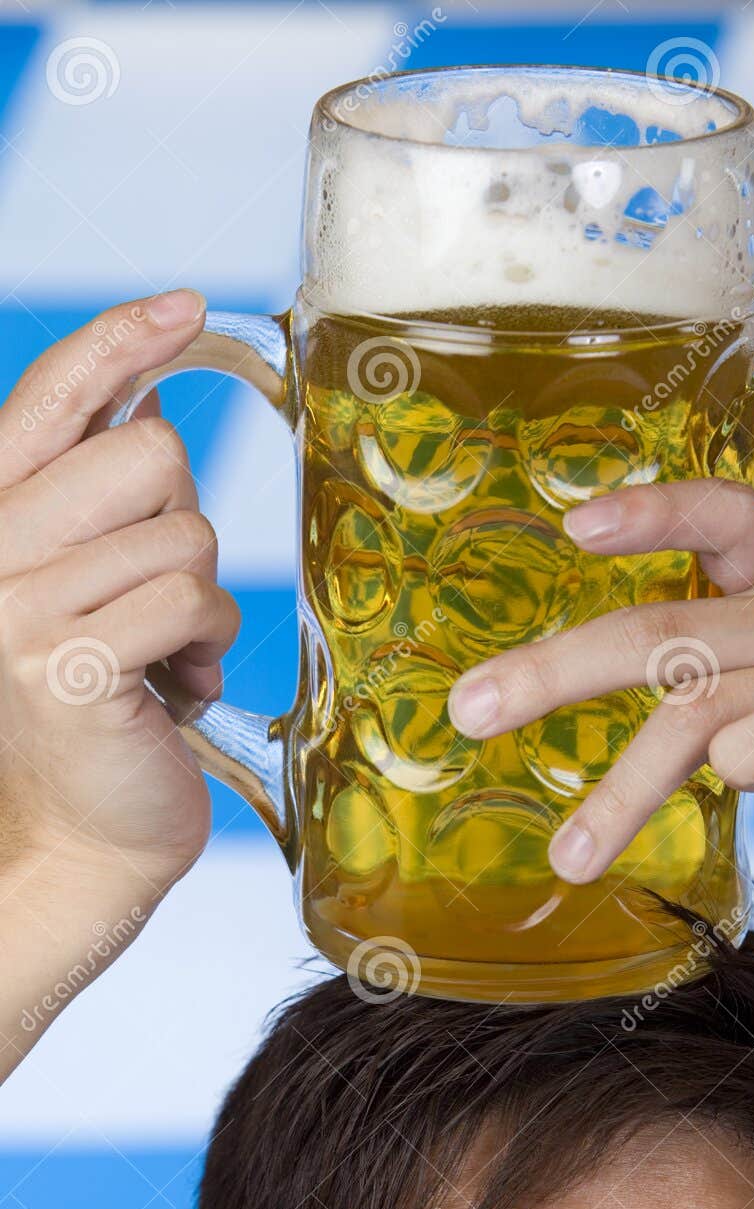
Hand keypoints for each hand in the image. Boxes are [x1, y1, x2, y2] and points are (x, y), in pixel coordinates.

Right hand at [0, 292, 239, 1069]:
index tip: (186, 305)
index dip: (120, 339)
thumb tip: (151, 387)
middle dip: (185, 522)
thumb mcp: (92, 583)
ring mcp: (19, 607)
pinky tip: (179, 687)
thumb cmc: (102, 704)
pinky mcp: (70, 664)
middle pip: (147, 454)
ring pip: (184, 534)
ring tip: (167, 655)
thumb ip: (103, 494)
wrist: (84, 833)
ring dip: (204, 600)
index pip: (53, 400)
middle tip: (161, 594)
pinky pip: (192, 602)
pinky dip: (210, 646)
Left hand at [448, 479, 753, 960]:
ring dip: (623, 786)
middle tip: (471, 711)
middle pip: (671, 625)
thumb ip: (716, 675)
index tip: (572, 526)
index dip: (651, 510)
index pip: (728, 512)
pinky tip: (727, 794)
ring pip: (703, 703)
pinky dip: (736, 765)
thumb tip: (591, 676)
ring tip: (570, 853)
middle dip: (557, 670)